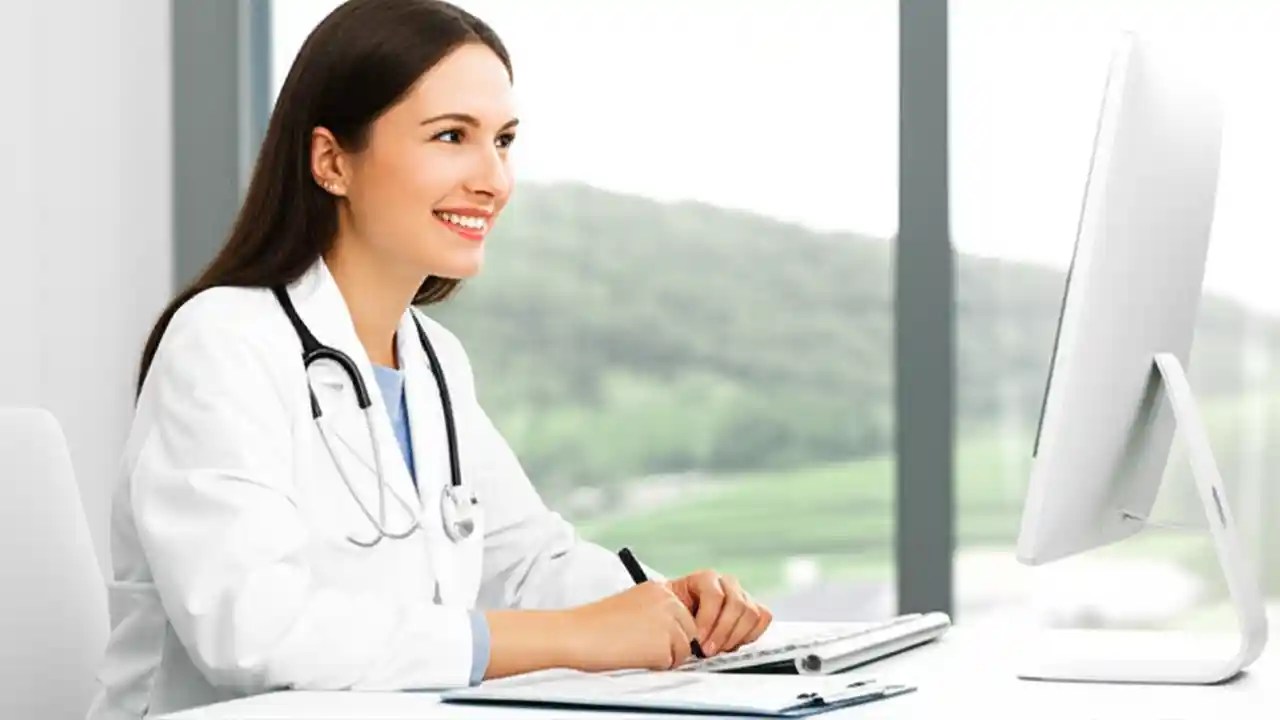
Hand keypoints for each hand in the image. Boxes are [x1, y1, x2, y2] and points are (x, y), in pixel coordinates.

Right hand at [564, 581, 699, 670]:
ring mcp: (668, 619)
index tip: (649, 636)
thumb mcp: (632, 607)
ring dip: (666, 656)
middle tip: (643, 647)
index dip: (669, 631)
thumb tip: (673, 633)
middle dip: (672, 644)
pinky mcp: (664, 641)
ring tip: (637, 651)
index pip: (683, 614)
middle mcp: (667, 600)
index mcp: (659, 588)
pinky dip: (657, 665)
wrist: (577, 634)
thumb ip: (655, 613)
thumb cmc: (596, 625)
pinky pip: (673, 662)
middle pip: (690, 630)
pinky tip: (636, 657)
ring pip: (685, 648)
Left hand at [665, 570, 772, 655]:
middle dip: (722, 632)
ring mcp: (741, 595)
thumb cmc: (673, 613)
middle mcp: (726, 583)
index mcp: (705, 578)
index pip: (714, 595)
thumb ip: (678, 620)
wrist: (678, 614)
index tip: (698, 641)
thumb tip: (686, 638)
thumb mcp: (670, 612)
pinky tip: (734, 643)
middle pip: (737, 605)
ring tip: (720, 649)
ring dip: (736, 636)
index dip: (708, 620)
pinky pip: (763, 617)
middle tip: (708, 650)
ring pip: (751, 612)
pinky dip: (751, 633)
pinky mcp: (752, 609)